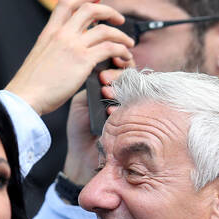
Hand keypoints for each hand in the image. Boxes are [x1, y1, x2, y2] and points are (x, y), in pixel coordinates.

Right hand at [4, 0, 134, 115]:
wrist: (26, 96)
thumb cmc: (31, 84)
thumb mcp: (40, 57)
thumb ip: (54, 48)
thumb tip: (65, 53)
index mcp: (49, 32)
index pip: (66, 2)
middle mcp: (62, 34)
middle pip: (90, 9)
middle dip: (109, 11)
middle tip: (119, 20)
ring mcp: (73, 46)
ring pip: (105, 29)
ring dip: (121, 34)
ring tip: (129, 43)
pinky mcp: (83, 61)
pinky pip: (110, 48)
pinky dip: (121, 50)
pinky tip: (125, 57)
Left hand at [63, 63, 132, 184]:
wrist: (82, 154)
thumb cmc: (80, 127)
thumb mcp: (82, 101)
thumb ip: (93, 85)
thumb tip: (104, 71)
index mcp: (110, 88)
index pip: (119, 69)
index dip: (115, 65)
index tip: (103, 69)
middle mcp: (124, 97)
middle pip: (130, 76)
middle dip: (117, 74)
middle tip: (104, 79)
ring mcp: (132, 110)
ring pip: (135, 90)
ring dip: (120, 89)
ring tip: (105, 93)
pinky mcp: (137, 124)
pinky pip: (137, 109)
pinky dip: (123, 107)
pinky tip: (110, 112)